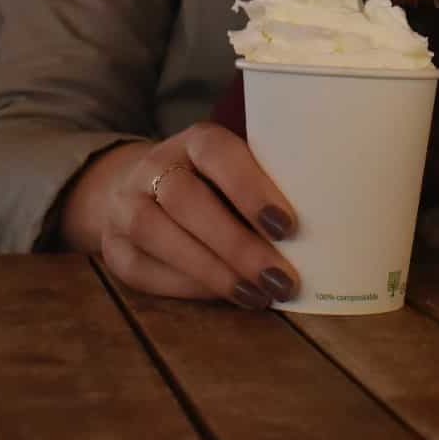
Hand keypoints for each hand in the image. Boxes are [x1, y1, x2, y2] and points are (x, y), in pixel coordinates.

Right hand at [93, 124, 300, 306]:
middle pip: (187, 201)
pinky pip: (145, 270)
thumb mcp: (243, 174)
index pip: (218, 154)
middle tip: (281, 279)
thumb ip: (271, 190)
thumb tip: (324, 235)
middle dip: (237, 245)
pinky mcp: (113, 248)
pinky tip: (226, 298)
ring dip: (213, 272)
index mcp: (196, 141)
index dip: (251, 189)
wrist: (143, 192)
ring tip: (258, 295)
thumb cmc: (217, 188)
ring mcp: (126, 205)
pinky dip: (189, 287)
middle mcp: (155, 167)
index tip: (288, 227)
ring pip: (158, 235)